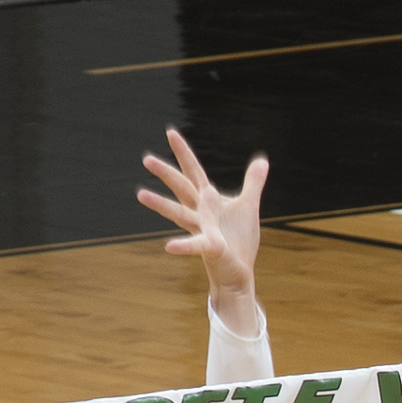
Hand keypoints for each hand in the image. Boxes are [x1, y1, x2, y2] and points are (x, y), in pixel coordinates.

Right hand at [137, 128, 266, 333]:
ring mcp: (203, 230)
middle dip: (166, 173)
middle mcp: (201, 213)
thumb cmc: (238, 239)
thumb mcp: (248, 205)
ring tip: (140, 194)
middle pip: (183, 188)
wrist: (237, 271)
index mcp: (209, 200)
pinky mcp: (211, 248)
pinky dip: (184, 246)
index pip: (194, 172)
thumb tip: (261, 160)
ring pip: (180, 214)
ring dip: (161, 205)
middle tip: (146, 158)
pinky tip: (169, 246)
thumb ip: (253, 182)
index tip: (170, 131)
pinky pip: (197, 245)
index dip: (184, 153)